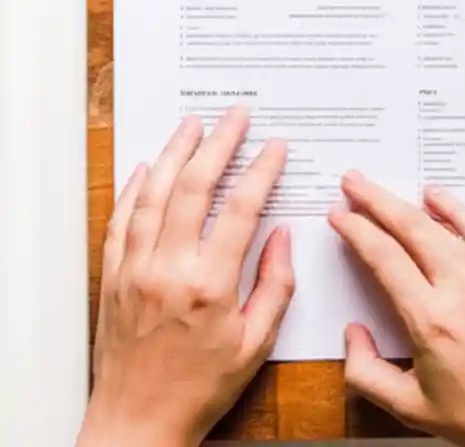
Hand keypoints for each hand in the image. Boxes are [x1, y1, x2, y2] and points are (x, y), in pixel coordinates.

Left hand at [78, 107, 294, 446]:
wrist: (138, 423)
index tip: (275, 148)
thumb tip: (282, 237)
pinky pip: (121, 220)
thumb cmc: (199, 390)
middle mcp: (168, 269)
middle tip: (236, 116)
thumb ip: (275, 285)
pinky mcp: (114, 277)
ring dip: (173, 153)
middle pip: (193, 187)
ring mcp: (135, 270)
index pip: (241, 209)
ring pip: (152, 194)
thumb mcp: (256, 343)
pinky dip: (134, 188)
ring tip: (192, 125)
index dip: (261, 171)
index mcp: (210, 285)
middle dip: (218, 144)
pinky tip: (146, 168)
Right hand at [330, 173, 464, 446]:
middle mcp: (462, 292)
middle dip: (376, 201)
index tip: (338, 215)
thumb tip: (353, 336)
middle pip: (411, 230)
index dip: (357, 231)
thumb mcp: (410, 407)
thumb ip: (367, 372)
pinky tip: (439, 198)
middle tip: (352, 182)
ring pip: (444, 227)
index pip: (385, 259)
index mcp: (432, 321)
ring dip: (409, 203)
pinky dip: (457, 211)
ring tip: (384, 188)